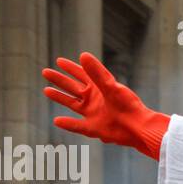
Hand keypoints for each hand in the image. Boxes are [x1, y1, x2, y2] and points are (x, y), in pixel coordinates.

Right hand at [42, 53, 169, 159]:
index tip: (59, 60)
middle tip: (45, 71)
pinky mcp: (93, 128)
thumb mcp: (110, 86)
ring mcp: (94, 113)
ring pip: (72, 103)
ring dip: (60, 97)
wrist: (137, 127)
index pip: (82, 74)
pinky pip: (76, 125)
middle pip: (73, 87)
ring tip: (46, 90)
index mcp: (100, 88)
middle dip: (60, 79)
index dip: (71, 67)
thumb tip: (83, 55)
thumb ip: (96, 73)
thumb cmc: (127, 105)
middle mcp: (95, 99)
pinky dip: (67, 123)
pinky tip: (56, 120)